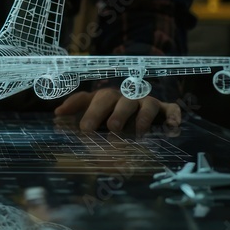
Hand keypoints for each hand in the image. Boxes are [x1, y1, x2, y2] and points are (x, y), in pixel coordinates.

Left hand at [53, 88, 180, 135]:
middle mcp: (126, 97)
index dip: (87, 110)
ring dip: (142, 118)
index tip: (79, 126)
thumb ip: (77, 108)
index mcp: (107, 97)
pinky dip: (173, 117)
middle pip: (120, 100)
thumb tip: (56, 114)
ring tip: (138, 132)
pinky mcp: (164, 110)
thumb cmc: (114, 110)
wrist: (143, 104)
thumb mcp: (95, 108)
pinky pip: (171, 110)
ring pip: (146, 104)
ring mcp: (146, 102)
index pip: (95, 99)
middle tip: (111, 128)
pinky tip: (173, 127)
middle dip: (115, 113)